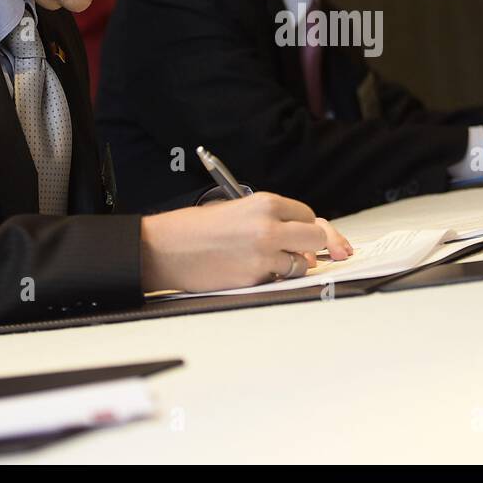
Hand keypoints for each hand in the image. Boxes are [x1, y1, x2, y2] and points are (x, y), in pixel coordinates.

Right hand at [140, 192, 352, 292]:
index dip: (308, 227)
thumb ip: (271, 219)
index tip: (311, 236)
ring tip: (271, 261)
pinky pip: (282, 279)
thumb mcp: (238, 209)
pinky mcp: (256, 276)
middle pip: (317, 237)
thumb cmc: (196, 229)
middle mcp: (269, 225)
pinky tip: (257, 271)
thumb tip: (300, 237)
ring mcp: (265, 252)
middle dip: (314, 246)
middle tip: (308, 252)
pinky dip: (276, 278)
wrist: (166, 248)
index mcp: (265, 203)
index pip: (308, 215)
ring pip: (303, 262)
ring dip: (294, 265)